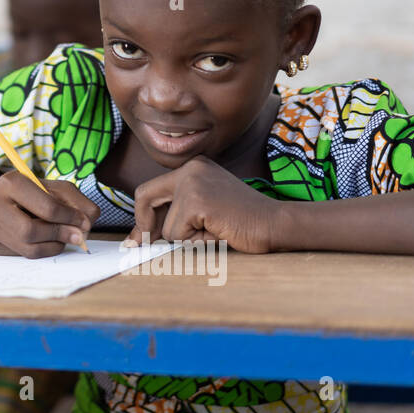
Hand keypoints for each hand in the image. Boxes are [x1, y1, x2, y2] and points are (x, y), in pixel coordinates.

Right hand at [0, 171, 98, 258]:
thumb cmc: (25, 193)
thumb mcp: (49, 186)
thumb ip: (72, 201)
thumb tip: (86, 224)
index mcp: (11, 183)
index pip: (46, 206)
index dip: (71, 217)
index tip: (85, 223)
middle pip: (31, 231)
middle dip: (60, 235)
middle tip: (77, 237)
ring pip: (28, 248)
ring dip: (53, 246)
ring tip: (63, 238)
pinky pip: (23, 255)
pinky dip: (42, 251)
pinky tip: (47, 242)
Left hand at [124, 156, 285, 252]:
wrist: (275, 224)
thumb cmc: (243, 223)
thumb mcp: (203, 212)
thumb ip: (174, 216)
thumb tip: (137, 237)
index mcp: (193, 167)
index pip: (151, 189)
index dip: (142, 215)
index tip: (139, 236)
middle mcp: (190, 168)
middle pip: (145, 196)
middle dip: (143, 225)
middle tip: (140, 245)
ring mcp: (193, 183)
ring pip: (166, 226)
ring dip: (186, 239)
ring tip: (214, 231)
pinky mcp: (196, 201)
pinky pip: (177, 235)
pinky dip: (195, 243)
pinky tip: (217, 233)